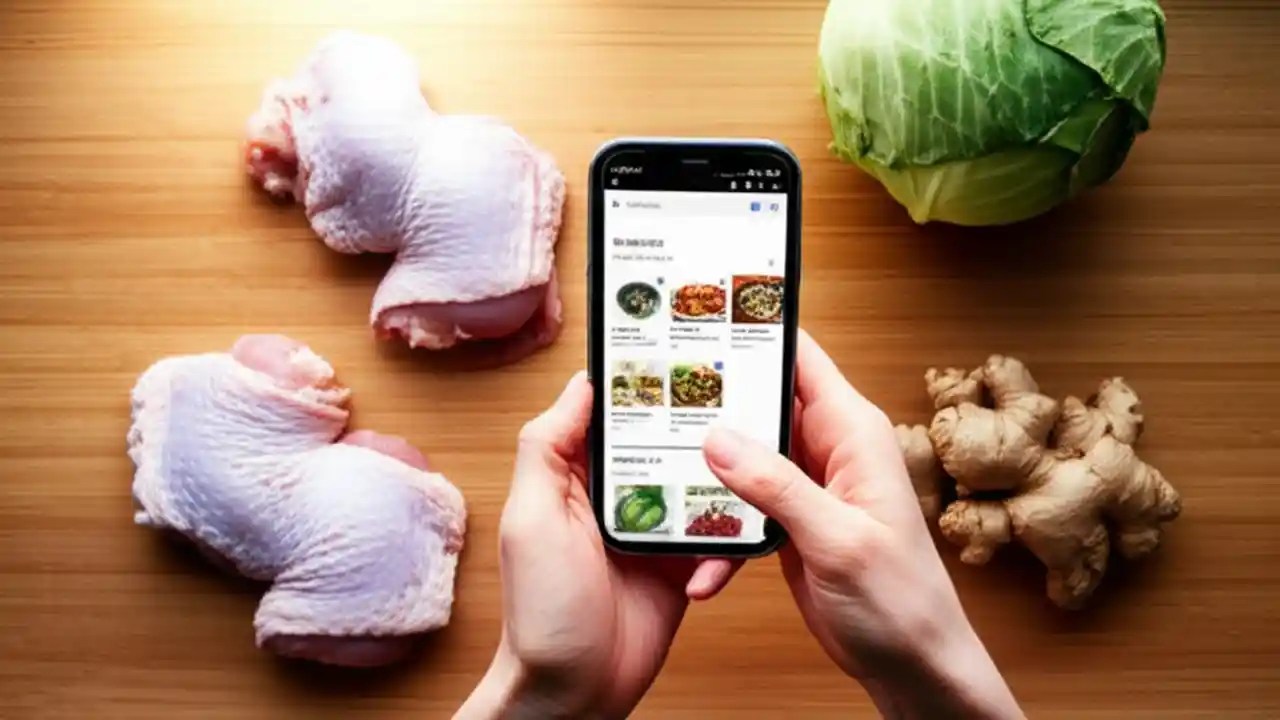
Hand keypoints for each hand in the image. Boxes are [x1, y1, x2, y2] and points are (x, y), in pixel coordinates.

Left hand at [458, 372, 739, 719]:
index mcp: (573, 473)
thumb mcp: (531, 517)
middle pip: (663, 439)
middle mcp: (614, 493)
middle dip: (694, 425)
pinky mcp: (681, 561)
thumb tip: (580, 384)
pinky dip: (724, 544)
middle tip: (733, 403)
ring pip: (699, 481)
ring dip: (718, 484)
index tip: (676, 347)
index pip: (609, 410)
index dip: (638, 380)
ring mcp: (651, 527)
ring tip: (738, 479)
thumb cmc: (541, 612)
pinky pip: (716, 534)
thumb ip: (547, 447)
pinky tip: (711, 562)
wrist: (575, 692)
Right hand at [702, 331, 1022, 719]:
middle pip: (760, 405)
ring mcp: (807, 485)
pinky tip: (704, 567)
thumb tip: (718, 438)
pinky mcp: (789, 521)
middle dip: (712, 409)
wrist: (912, 664)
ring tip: (666, 491)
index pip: (801, 359)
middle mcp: (829, 450)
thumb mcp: (837, 539)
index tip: (701, 321)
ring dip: (707, 479)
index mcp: (853, 433)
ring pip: (742, 457)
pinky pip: (741, 507)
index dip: (755, 333)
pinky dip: (720, 535)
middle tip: (656, 407)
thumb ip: (777, 486)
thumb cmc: (902, 601)